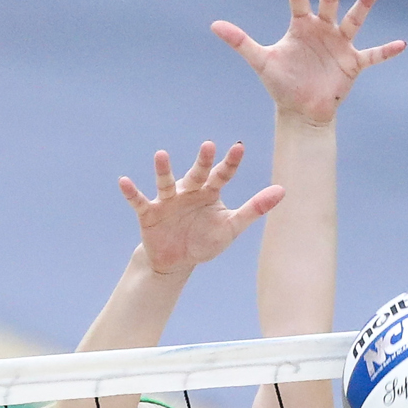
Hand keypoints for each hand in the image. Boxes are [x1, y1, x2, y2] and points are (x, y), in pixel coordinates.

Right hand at [120, 142, 283, 276]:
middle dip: (202, 161)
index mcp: (209, 192)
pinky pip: (139, 201)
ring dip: (163, 169)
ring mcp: (168, 200)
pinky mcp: (149, 213)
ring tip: (161, 154)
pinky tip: (124, 181)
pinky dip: (131, 192)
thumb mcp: (231, 227)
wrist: (176, 262)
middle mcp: (188, 191)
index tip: (239, 147)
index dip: (230, 163)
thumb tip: (283, 190)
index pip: (222, 174)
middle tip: (208, 146)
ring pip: (166, 182)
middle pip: (196, 173)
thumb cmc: (205, 240)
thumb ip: (255, 209)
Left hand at [212, 0, 404, 123]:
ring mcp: (340, 45)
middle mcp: (323, 29)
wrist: (300, 112)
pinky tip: (402, 44)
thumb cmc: (281, 84)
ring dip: (365, 4)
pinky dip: (386, 51)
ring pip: (354, 19)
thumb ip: (240, 42)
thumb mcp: (261, 62)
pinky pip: (372, 55)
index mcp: (301, 25)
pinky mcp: (352, 64)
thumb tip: (214, 25)